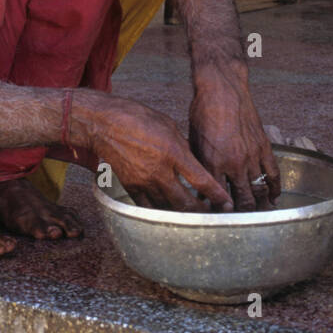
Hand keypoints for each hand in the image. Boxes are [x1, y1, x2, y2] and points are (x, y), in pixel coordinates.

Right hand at [80, 93, 233, 212]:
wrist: (105, 123)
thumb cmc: (138, 118)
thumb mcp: (169, 126)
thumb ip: (183, 148)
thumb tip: (195, 164)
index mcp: (173, 152)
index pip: (201, 180)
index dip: (217, 195)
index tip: (227, 204)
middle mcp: (160, 171)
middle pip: (186, 202)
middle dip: (202, 211)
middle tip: (212, 213)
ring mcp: (144, 181)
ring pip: (168, 208)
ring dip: (183, 214)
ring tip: (194, 215)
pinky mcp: (131, 187)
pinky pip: (149, 207)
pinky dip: (161, 211)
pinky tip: (169, 212)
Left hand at [188, 61, 279, 210]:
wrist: (222, 89)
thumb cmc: (202, 113)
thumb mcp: (193, 142)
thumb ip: (199, 166)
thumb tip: (199, 186)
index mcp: (213, 164)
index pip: (218, 199)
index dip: (219, 213)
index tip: (218, 220)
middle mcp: (233, 163)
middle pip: (243, 200)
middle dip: (242, 215)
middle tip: (241, 222)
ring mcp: (251, 156)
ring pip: (259, 190)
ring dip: (259, 205)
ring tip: (258, 215)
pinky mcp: (264, 146)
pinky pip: (274, 173)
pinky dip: (275, 188)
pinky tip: (274, 197)